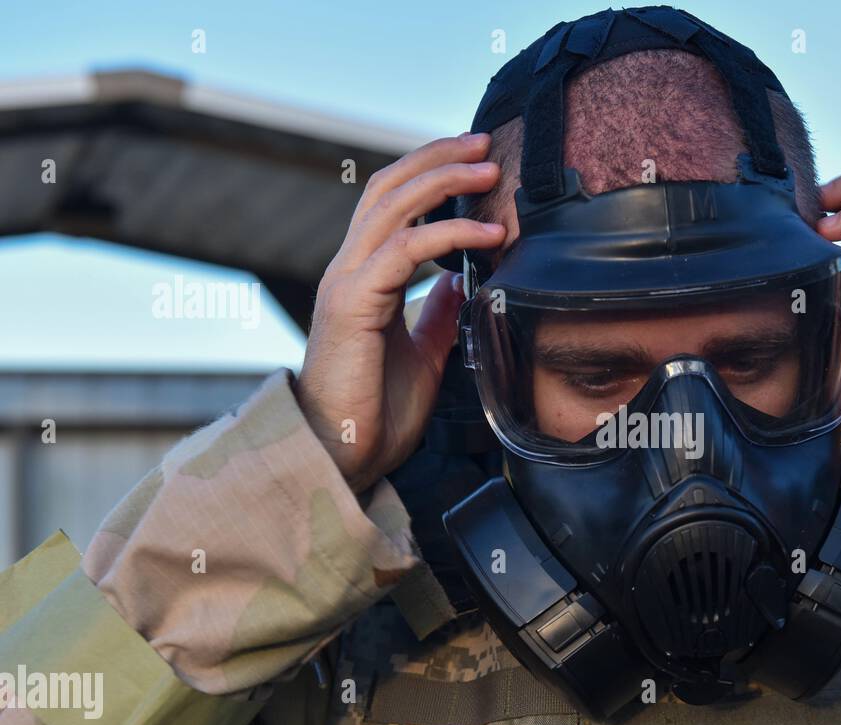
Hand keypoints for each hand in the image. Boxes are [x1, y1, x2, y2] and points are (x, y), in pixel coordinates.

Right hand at [295, 133, 506, 492]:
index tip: (475, 161)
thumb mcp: (423, 354)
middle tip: (483, 144)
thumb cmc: (378, 412)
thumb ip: (437, 314)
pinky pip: (404, 251)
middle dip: (437, 158)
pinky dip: (449, 234)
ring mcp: (347, 282)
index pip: (393, 204)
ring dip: (445, 180)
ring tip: (489, 170)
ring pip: (393, 206)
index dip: (430, 174)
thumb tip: (460, 281)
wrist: (343, 455)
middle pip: (389, 188)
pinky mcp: (354, 303)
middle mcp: (349, 269)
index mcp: (364, 277)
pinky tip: (488, 233)